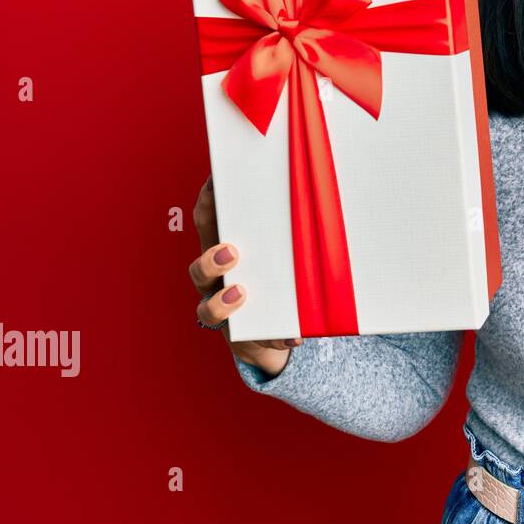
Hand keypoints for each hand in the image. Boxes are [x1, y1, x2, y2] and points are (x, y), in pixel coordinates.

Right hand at [189, 173, 302, 376]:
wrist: (273, 332)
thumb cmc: (280, 275)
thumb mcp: (282, 248)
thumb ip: (292, 226)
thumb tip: (323, 189)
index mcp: (224, 250)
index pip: (207, 223)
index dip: (208, 203)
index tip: (217, 183)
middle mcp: (216, 281)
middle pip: (199, 268)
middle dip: (212, 259)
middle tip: (232, 252)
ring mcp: (224, 311)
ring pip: (209, 310)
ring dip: (224, 302)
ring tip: (242, 294)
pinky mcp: (244, 337)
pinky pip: (256, 340)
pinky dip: (276, 337)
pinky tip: (294, 335)